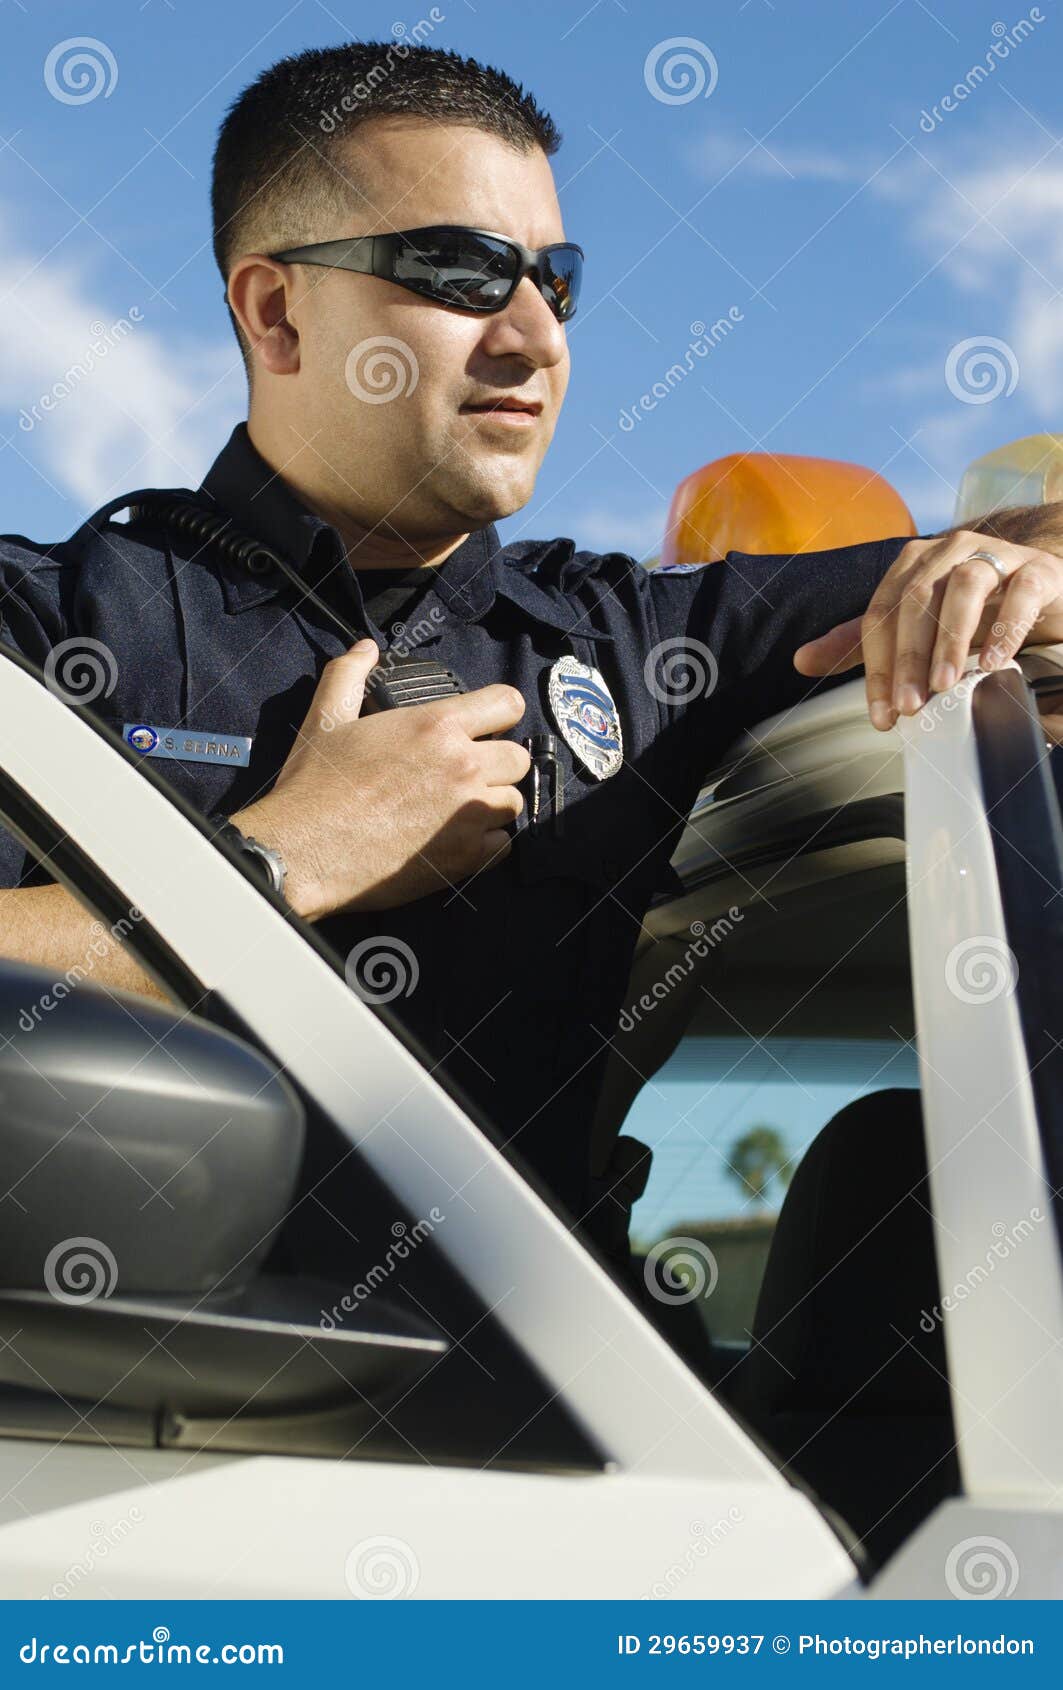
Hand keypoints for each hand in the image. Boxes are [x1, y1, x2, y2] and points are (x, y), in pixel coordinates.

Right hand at [232, 640, 530, 917]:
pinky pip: (502, 845)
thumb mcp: (328, 717)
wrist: (303, 850)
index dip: (500, 713)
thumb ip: (350, 674)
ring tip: (459, 810)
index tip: (487, 727)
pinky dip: (486, 844)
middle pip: (518, 758)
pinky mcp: (465, 857)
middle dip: (498, 764)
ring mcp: (468, 814)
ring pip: (512, 803)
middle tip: (467, 774)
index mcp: (436, 726)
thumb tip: (366, 649)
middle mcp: (462, 766)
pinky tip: (456, 840)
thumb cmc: (315, 785)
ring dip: (492, 804)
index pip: (508, 703)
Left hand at [793, 523, 1062, 730]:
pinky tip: (993, 662)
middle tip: (909, 706)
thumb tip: (800, 661)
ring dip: (950, 638)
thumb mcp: (916, 629)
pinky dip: (1006, 626)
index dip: (878, 667)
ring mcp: (995, 556)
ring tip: (945, 684)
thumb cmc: (973, 611)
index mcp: (912, 565)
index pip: (881, 615)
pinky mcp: (1037, 570)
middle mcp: (949, 551)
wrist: (1041, 587)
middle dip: (908, 658)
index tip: (881, 715)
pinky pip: (1022, 591)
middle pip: (917, 601)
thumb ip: (863, 644)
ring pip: (965, 587)